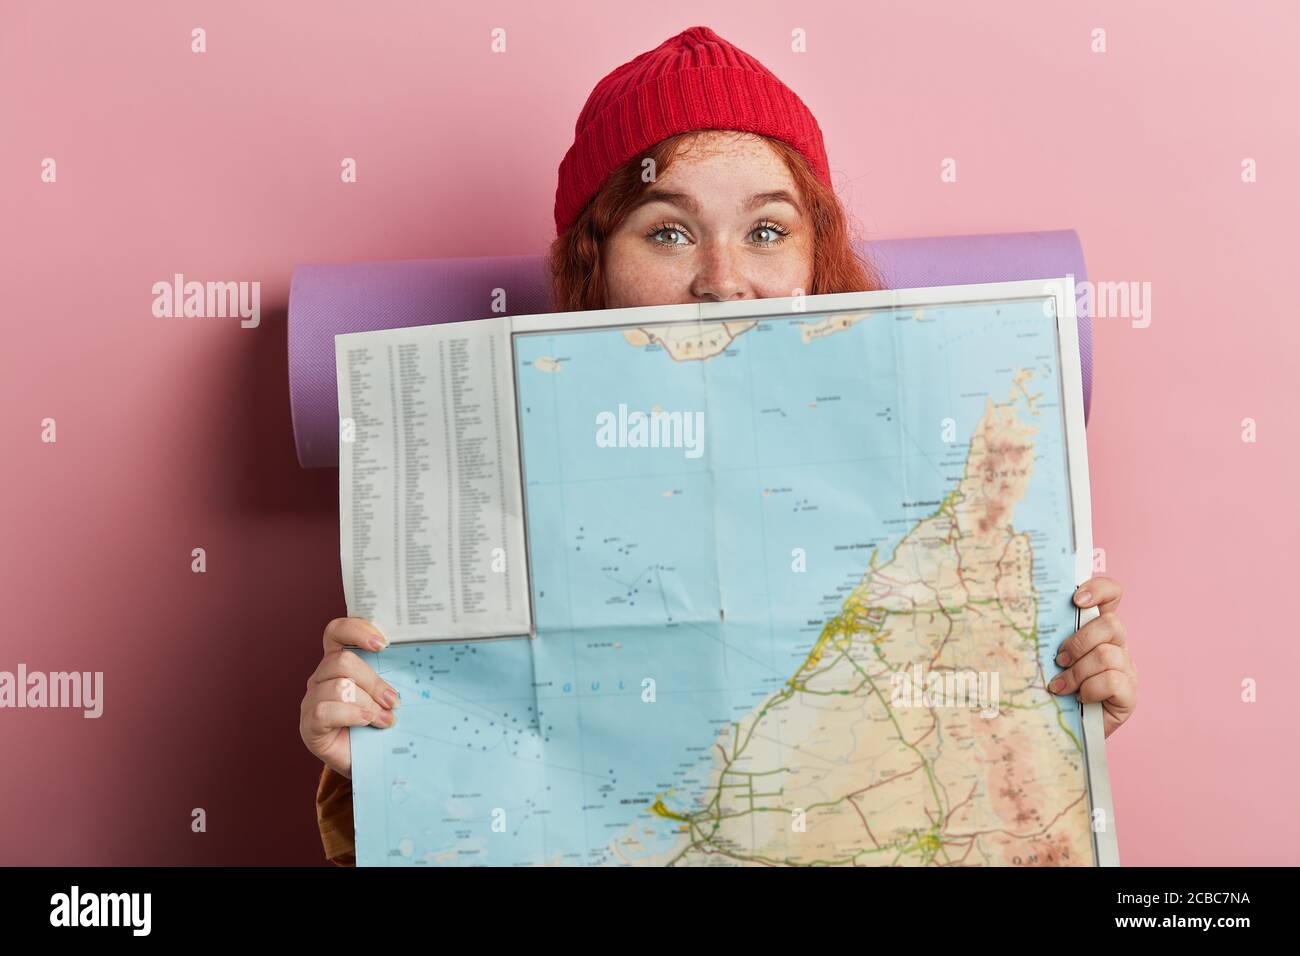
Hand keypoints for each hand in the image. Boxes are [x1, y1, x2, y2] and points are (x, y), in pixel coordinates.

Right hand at [299, 617, 399, 777]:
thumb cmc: (378, 724)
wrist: (368, 764)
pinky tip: (368, 723)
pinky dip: (353, 715)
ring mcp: (312, 701)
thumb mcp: (386, 696)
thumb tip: (419, 660)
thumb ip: (392, 676)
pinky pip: (325, 710)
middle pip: (342, 661)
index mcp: (338, 663)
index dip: (356, 629)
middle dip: (374, 681)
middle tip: (393, 700)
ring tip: (386, 719)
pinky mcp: (309, 724)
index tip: (383, 644)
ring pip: (338, 686)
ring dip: (368, 703)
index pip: (337, 632)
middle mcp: (321, 678)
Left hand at [1048, 575, 1137, 737]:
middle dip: (1080, 642)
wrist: (1066, 730)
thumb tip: (1019, 617)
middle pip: (1111, 625)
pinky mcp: (1130, 694)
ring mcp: (1127, 669)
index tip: (1076, 600)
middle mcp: (1117, 645)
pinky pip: (1113, 680)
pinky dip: (1090, 689)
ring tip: (1061, 686)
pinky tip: (1080, 698)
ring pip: (1108, 655)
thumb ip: (1047, 639)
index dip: (1099, 589)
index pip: (1111, 595)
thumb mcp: (1047, 659)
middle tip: (1060, 659)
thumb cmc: (1053, 690)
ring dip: (1078, 672)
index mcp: (1097, 629)